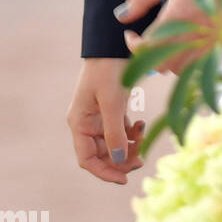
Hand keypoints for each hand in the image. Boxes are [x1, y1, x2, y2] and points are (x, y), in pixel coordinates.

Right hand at [66, 58, 147, 183]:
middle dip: (121, 160)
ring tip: (142, 136)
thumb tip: (119, 161)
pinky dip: (131, 132)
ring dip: (128, 146)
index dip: (104, 172)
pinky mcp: (112, 108)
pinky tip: (140, 124)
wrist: (114, 42)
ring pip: (113, 143)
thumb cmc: (108, 69)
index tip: (124, 178)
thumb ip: (114, 132)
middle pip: (102, 154)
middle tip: (141, 160)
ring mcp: (99, 116)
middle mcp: (86, 122)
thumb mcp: (112, 101)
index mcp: (79, 123)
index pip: (87, 159)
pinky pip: (121, 130)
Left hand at [115, 0, 221, 75]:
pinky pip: (200, 62)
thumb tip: (121, 16)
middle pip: (163, 65)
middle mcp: (196, 33)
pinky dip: (188, 59)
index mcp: (179, 15)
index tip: (130, 34)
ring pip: (182, 68)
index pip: (147, 48)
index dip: (133, 46)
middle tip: (146, 39)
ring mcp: (212, 39)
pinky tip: (186, 41)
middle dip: (149, 56)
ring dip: (168, 59)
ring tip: (166, 40)